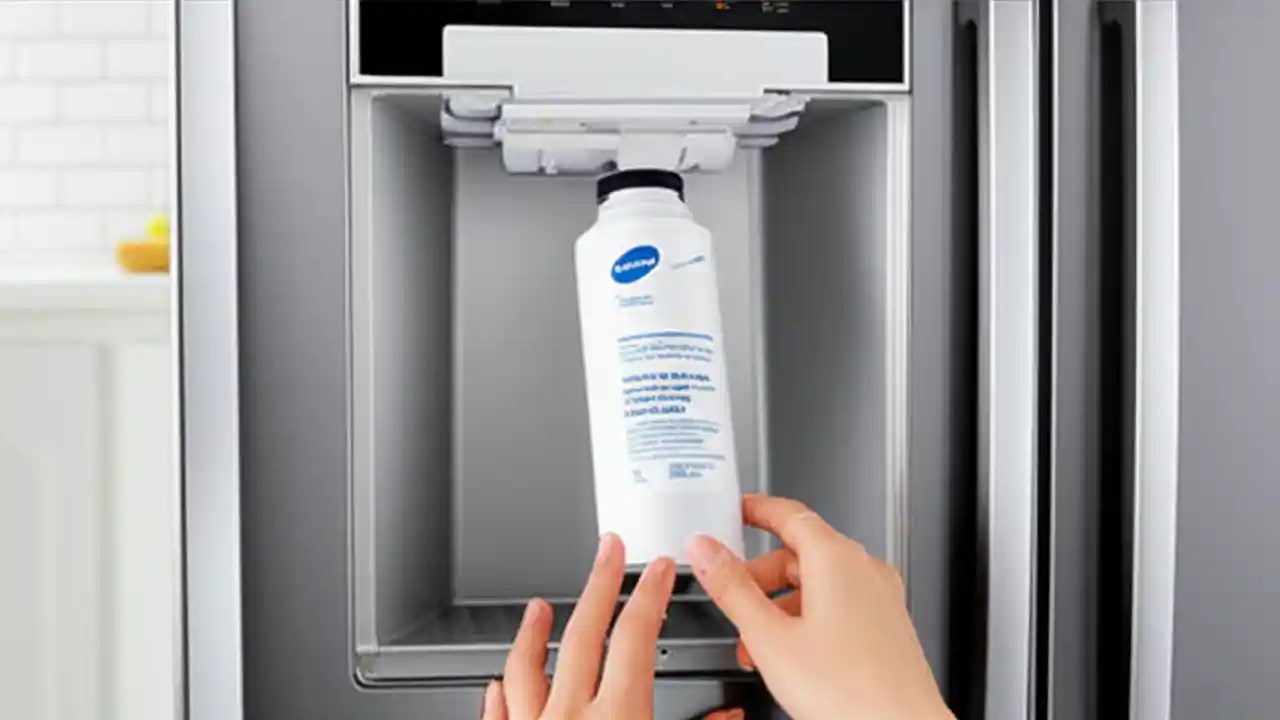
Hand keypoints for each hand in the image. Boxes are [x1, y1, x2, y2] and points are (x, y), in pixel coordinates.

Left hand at [483, 532, 743, 719]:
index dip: (649, 596)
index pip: (635, 638)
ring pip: (526, 669)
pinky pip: (497, 716)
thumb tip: (730, 713)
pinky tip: (495, 683)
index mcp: (620, 717)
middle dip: (598, 584)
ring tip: (538, 607)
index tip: (658, 567)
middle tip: (606, 549)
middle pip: (583, 635)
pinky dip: (496, 694)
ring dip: (534, 633)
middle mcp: (570, 719)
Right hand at [684, 495, 953, 719]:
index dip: (756, 510)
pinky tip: (790, 657)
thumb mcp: (769, 637)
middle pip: (799, 554)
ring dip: (780, 607)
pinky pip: (839, 606)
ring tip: (757, 647)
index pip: (789, 513)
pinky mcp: (887, 625)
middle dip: (759, 579)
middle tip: (732, 603)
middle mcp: (864, 570)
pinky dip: (808, 620)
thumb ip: (732, 588)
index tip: (737, 511)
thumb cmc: (851, 693)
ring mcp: (880, 597)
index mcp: (836, 559)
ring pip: (818, 585)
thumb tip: (706, 551)